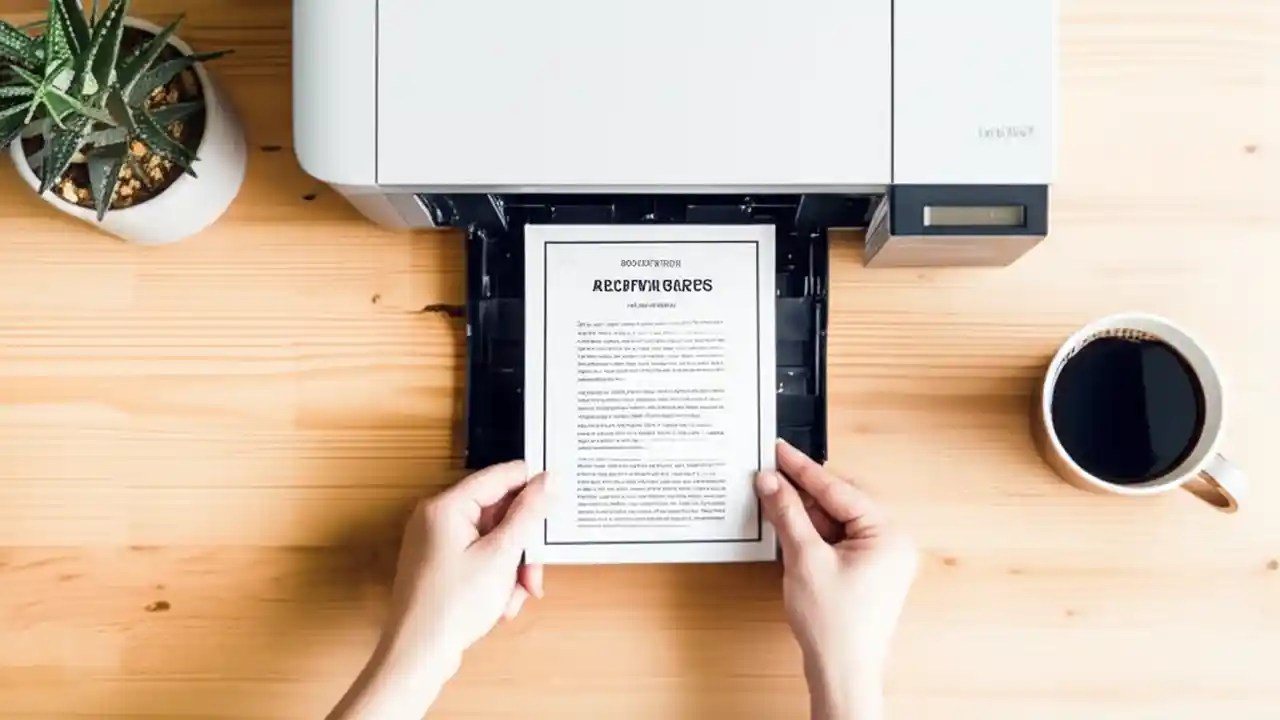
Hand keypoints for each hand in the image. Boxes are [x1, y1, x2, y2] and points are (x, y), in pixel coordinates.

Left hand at [329, 461, 548, 719]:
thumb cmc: (453, 605)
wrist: (418, 654)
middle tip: (535, 572)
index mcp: (447, 506)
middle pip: (498, 513)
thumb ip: (527, 514)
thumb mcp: (501, 555)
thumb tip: (548, 480)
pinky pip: (479, 556)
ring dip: (512, 566)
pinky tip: (501, 604)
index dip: (532, 485)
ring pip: (493, 539)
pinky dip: (496, 576)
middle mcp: (438, 517)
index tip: (559, 498)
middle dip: (522, 544)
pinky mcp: (440, 563)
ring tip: (516, 596)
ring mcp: (437, 541)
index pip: (499, 476)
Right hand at [756, 441, 917, 719]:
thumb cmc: (835, 626)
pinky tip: (789, 526)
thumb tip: (771, 481)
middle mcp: (892, 542)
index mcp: (888, 534)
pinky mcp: (867, 571)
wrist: (842, 672)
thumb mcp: (805, 559)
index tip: (779, 450)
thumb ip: (787, 514)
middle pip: (840, 502)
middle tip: (770, 474)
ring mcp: (881, 558)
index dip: (803, 469)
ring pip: (837, 520)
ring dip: (806, 512)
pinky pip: (838, 538)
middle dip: (804, 491)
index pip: (839, 490)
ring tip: (774, 500)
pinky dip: (813, 532)